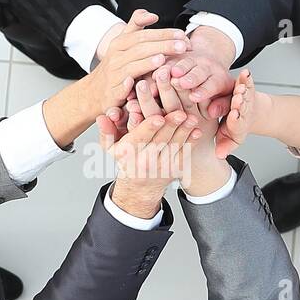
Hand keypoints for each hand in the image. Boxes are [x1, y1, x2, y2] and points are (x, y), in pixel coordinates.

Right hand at [42, 10, 187, 150]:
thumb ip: (136, 26)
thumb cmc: (114, 66)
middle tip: (182, 46)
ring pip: (131, 67)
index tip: (181, 34)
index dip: (162, 33)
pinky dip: (126, 85)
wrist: (93, 91)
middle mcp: (116, 57)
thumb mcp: (122, 43)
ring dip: (146, 63)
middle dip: (162, 46)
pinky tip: (133, 82)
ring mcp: (113, 75)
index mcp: (120, 43)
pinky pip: (119, 88)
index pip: (144, 35)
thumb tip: (152, 15)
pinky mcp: (112, 92)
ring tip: (162, 59)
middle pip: (141, 48)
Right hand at [97, 78, 200, 215]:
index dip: (149, 128)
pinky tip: (196, 131)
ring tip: (191, 118)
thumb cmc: (126, 160)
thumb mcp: (111, 147)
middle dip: (170, 126)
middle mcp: (145, 161)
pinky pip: (184, 153)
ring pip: (174, 146)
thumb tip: (102, 117)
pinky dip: (191, 142)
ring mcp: (162, 166)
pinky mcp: (175, 169)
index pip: (139, 139)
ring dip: (184, 131)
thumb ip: (106, 130)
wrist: (140, 187)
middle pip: (159, 140)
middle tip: (179, 112)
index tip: (158, 117)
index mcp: (129, 153)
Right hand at [165, 25, 235, 108]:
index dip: (203, 90)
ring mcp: (189, 61)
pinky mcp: (175, 58)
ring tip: (160, 75)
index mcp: (218, 77)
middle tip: (179, 82)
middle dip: (188, 77)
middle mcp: (204, 67)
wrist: (209, 59)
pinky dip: (157, 69)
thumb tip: (213, 113)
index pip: (212, 84)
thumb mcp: (227, 95)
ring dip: (170, 70)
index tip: (195, 97)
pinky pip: (166, 62)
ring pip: (180, 64)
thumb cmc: (217, 85)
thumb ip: (222, 105)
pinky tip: (149, 77)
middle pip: (197, 72)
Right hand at [215, 68, 270, 157]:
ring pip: (246, 95)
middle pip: (242, 107)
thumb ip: (223, 144)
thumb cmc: (234, 124)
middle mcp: (243, 111)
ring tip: (240, 86)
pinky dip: (247, 77)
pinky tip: (246, 72)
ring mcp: (246, 99)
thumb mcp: (227, 136)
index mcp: (238, 124)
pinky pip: (248, 82)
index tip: (233, 115)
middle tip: (237, 98)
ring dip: (243, 90)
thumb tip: (219, 154)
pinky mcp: (247, 87)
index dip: (235, 119)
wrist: (252, 113)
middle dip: (240, 103)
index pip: (237, 123)